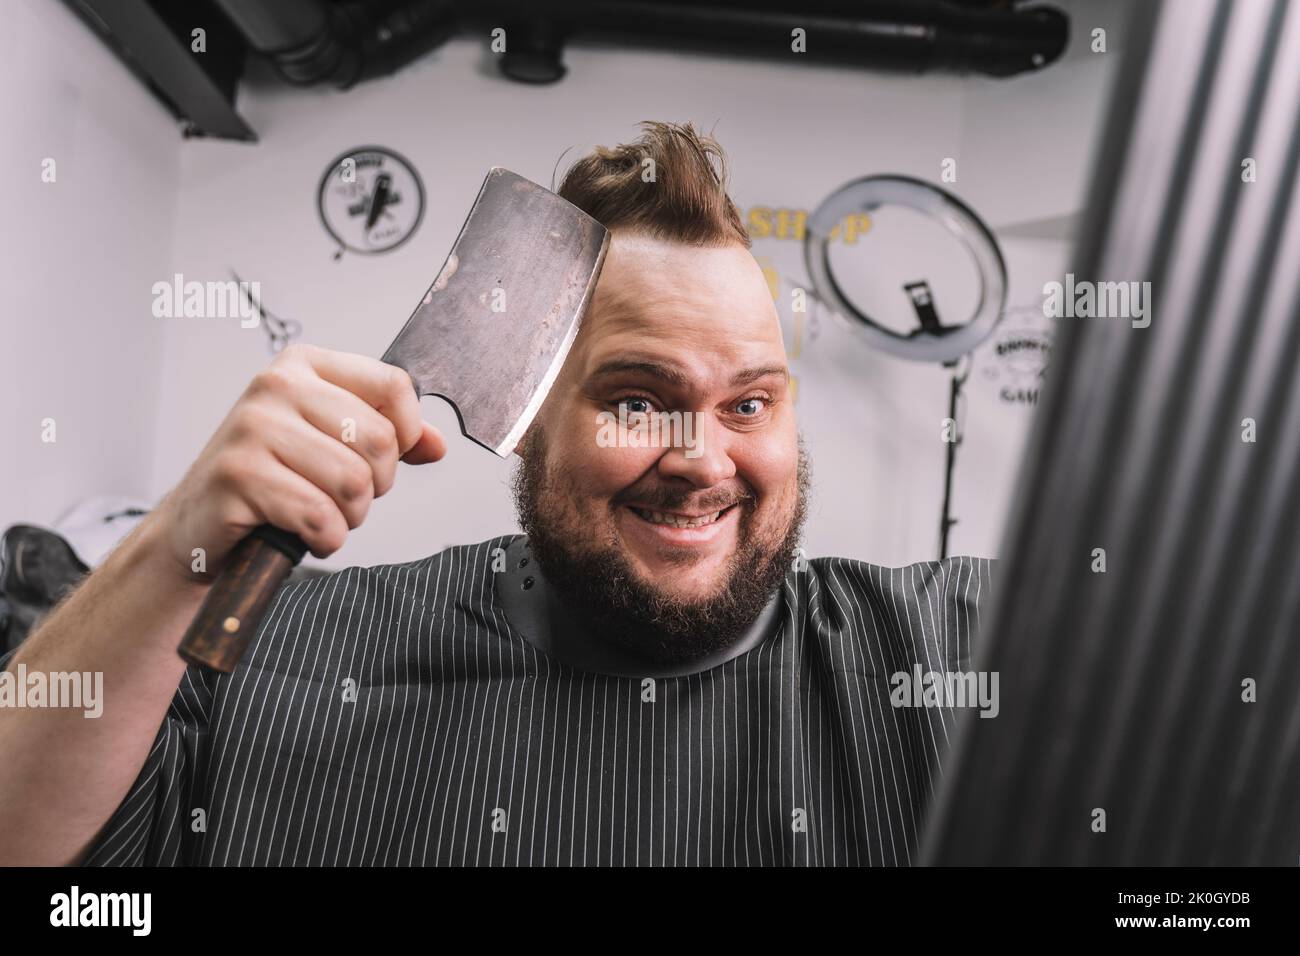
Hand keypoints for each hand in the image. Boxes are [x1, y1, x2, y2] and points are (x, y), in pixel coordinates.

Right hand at [151, 344, 445, 581]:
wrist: (198, 523)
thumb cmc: (271, 479)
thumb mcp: (329, 443)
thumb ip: (387, 437)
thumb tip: (437, 444)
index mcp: (304, 366)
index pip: (392, 384)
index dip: (408, 432)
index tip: (390, 459)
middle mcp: (275, 386)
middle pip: (378, 439)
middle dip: (376, 485)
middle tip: (346, 497)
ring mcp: (252, 428)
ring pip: (352, 481)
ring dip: (350, 516)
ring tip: (323, 516)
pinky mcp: (237, 475)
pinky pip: (318, 514)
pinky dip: (326, 538)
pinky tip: (307, 535)